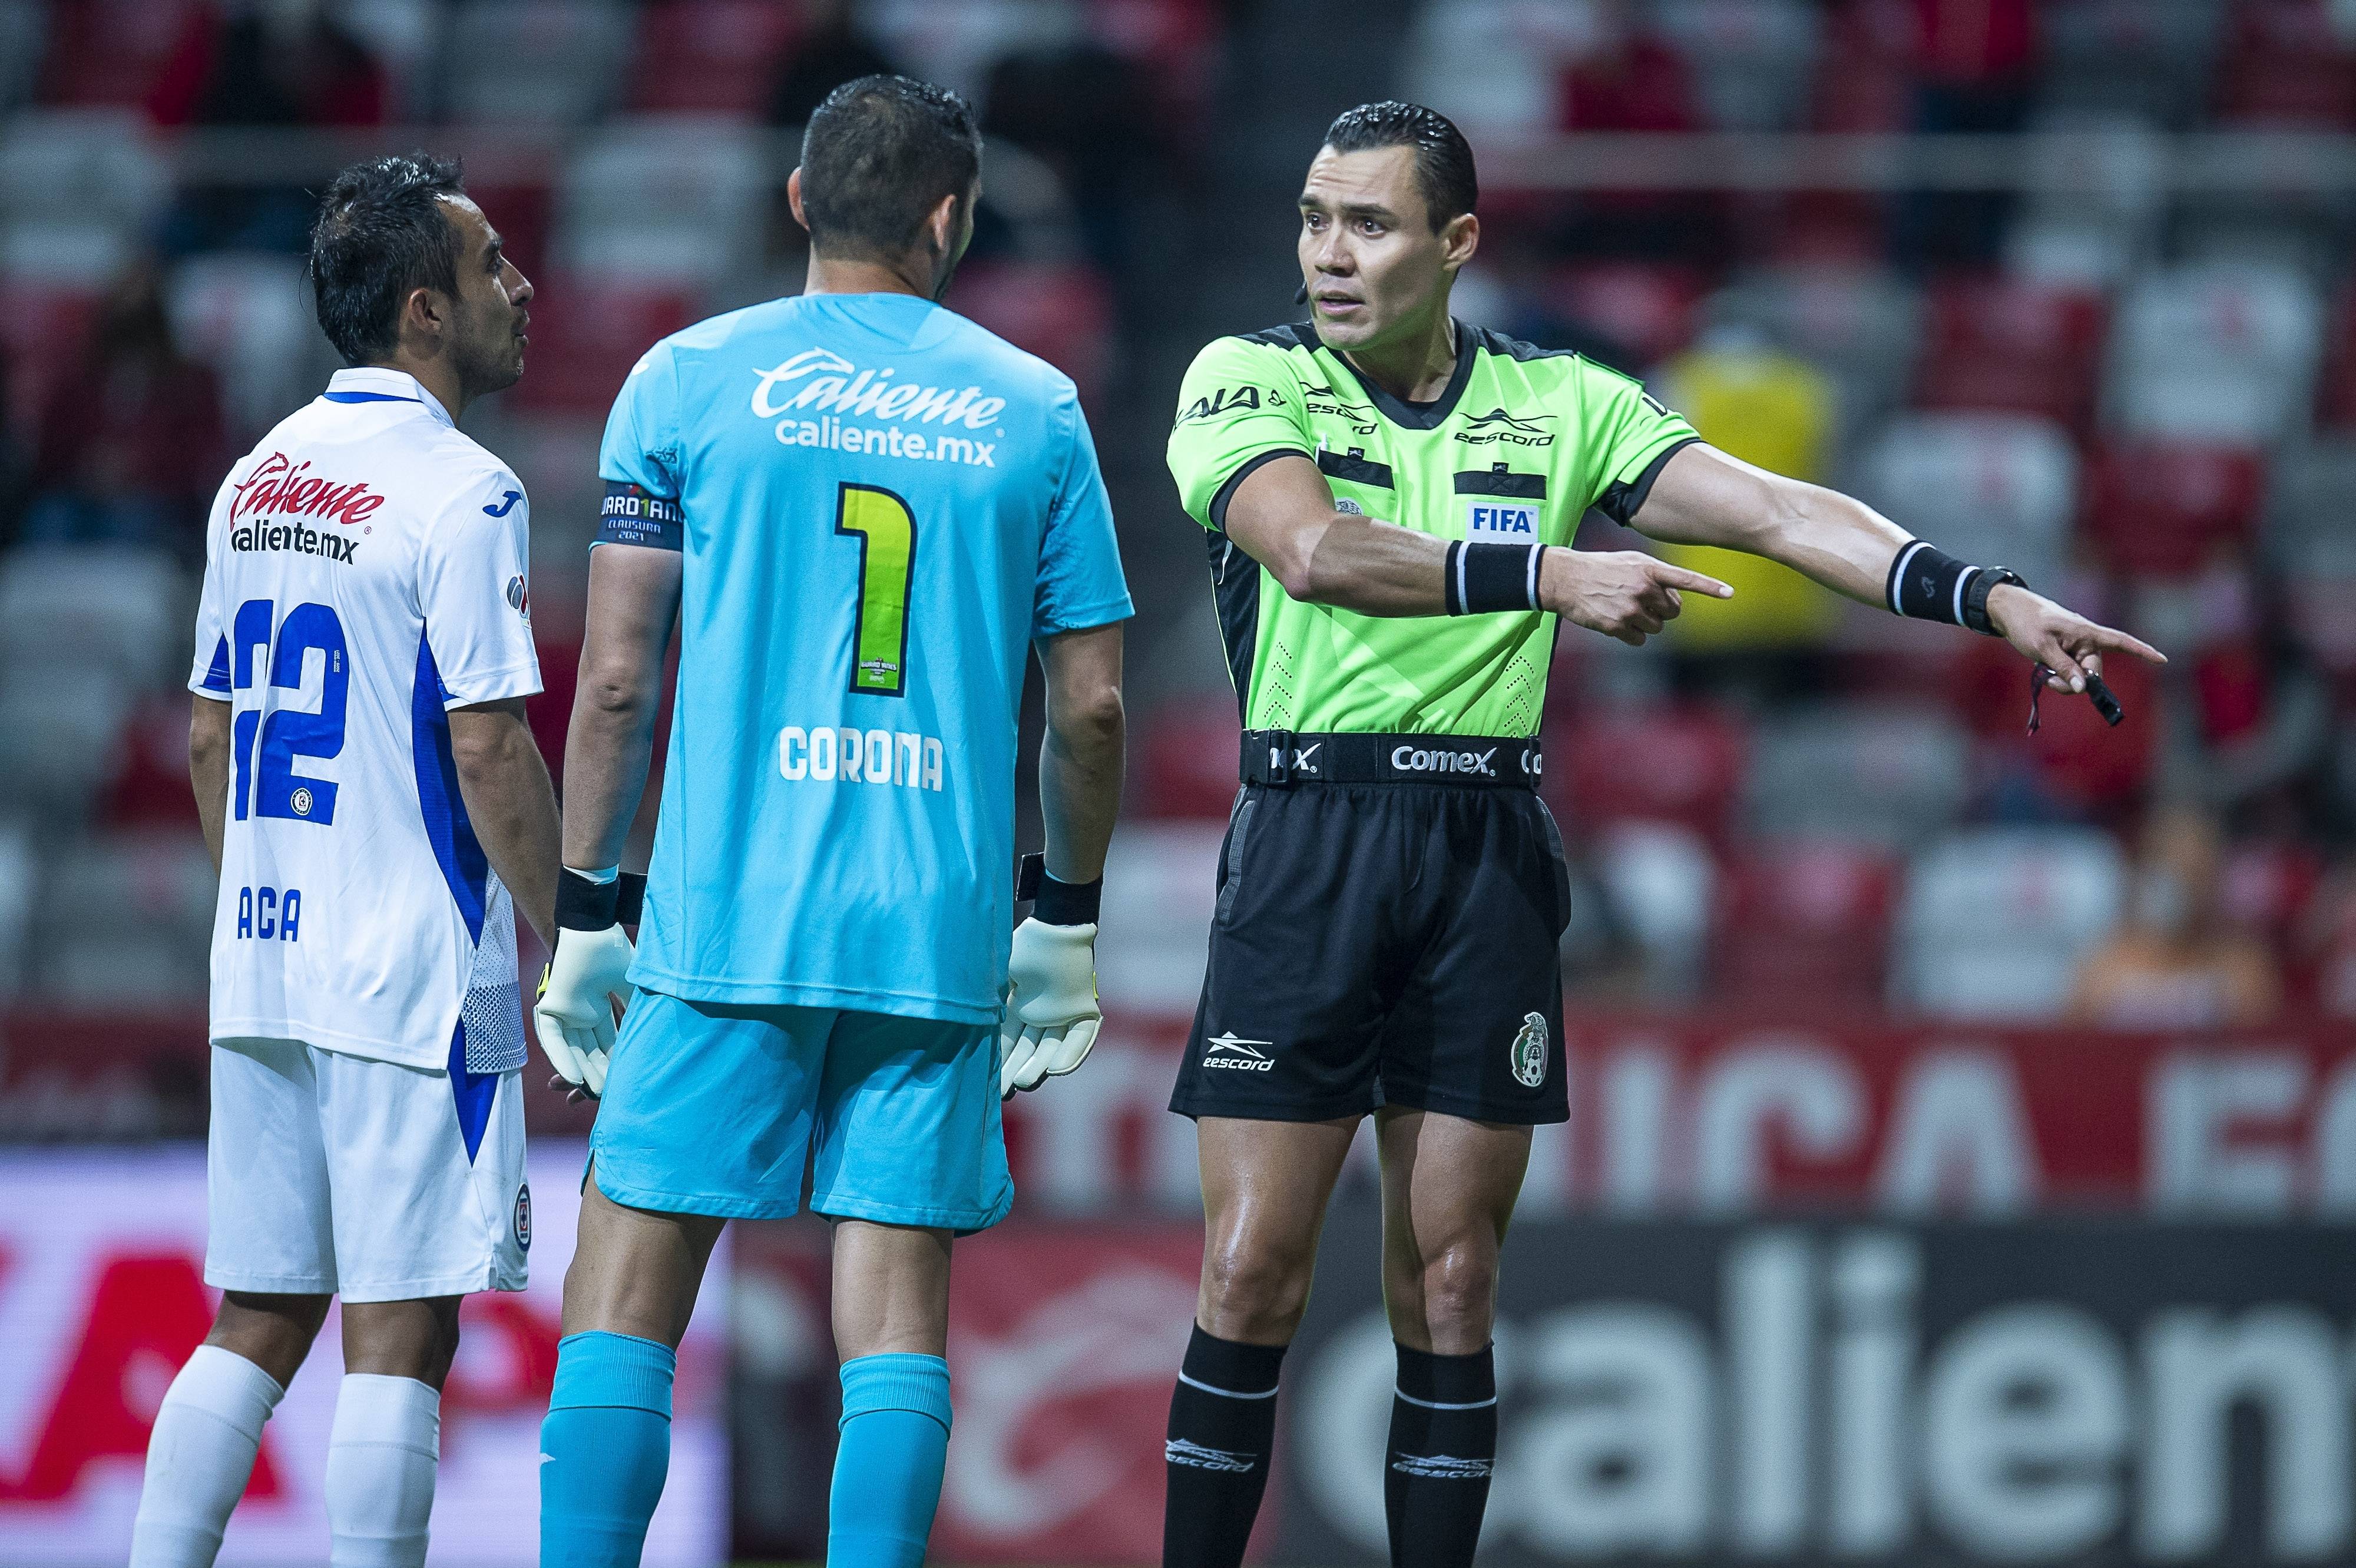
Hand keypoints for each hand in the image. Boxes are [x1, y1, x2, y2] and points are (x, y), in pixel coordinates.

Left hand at [533, 924, 633, 1099]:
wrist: (593, 928)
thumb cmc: (614, 951)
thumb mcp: (634, 988)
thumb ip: (639, 1012)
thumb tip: (657, 1036)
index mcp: (599, 1007)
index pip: (608, 1041)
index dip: (617, 1061)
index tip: (629, 1080)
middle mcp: (581, 1012)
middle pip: (591, 1050)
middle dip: (602, 1072)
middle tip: (613, 1095)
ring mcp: (565, 1012)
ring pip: (574, 1049)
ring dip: (584, 1071)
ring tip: (595, 1093)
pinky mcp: (550, 1008)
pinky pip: (555, 1040)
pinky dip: (564, 1059)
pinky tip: (574, 1077)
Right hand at [999, 918, 1100, 1098]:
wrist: (1054, 925)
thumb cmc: (1023, 946)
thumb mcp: (997, 974)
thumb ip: (986, 999)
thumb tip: (965, 1023)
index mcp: (1017, 1005)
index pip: (1006, 1039)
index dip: (998, 1060)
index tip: (987, 1081)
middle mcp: (1039, 1013)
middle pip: (1027, 1048)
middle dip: (1015, 1070)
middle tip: (1003, 1092)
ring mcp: (1062, 1012)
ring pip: (1051, 1045)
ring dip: (1039, 1065)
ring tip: (1025, 1083)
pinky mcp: (1083, 1007)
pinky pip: (1081, 1036)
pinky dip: (1073, 1053)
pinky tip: (1056, 1069)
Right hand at [1540, 548, 1732, 645]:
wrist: (1565, 578)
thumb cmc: (1600, 568)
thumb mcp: (1630, 561)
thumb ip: (1655, 575)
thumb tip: (1674, 599)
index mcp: (1648, 569)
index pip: (1685, 580)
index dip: (1709, 587)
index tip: (1730, 593)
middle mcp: (1643, 588)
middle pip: (1673, 612)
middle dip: (1663, 611)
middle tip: (1644, 603)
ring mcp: (1630, 608)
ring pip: (1657, 627)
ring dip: (1646, 623)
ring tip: (1624, 609)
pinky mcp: (1617, 626)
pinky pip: (1640, 640)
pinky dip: (1632, 634)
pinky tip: (1616, 621)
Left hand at [1985, 583, 2166, 691]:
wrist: (2009, 612)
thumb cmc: (2027, 623)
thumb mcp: (2043, 647)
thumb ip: (2064, 668)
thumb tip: (2084, 689)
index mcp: (2086, 632)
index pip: (2120, 642)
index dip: (2142, 651)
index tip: (2163, 660)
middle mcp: (2086, 640)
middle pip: (2095, 670)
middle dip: (2078, 682)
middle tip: (2051, 682)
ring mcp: (2076, 647)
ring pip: (2082, 675)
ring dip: (2066, 682)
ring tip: (2045, 676)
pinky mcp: (2066, 653)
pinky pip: (2071, 672)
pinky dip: (2061, 678)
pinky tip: (2045, 673)